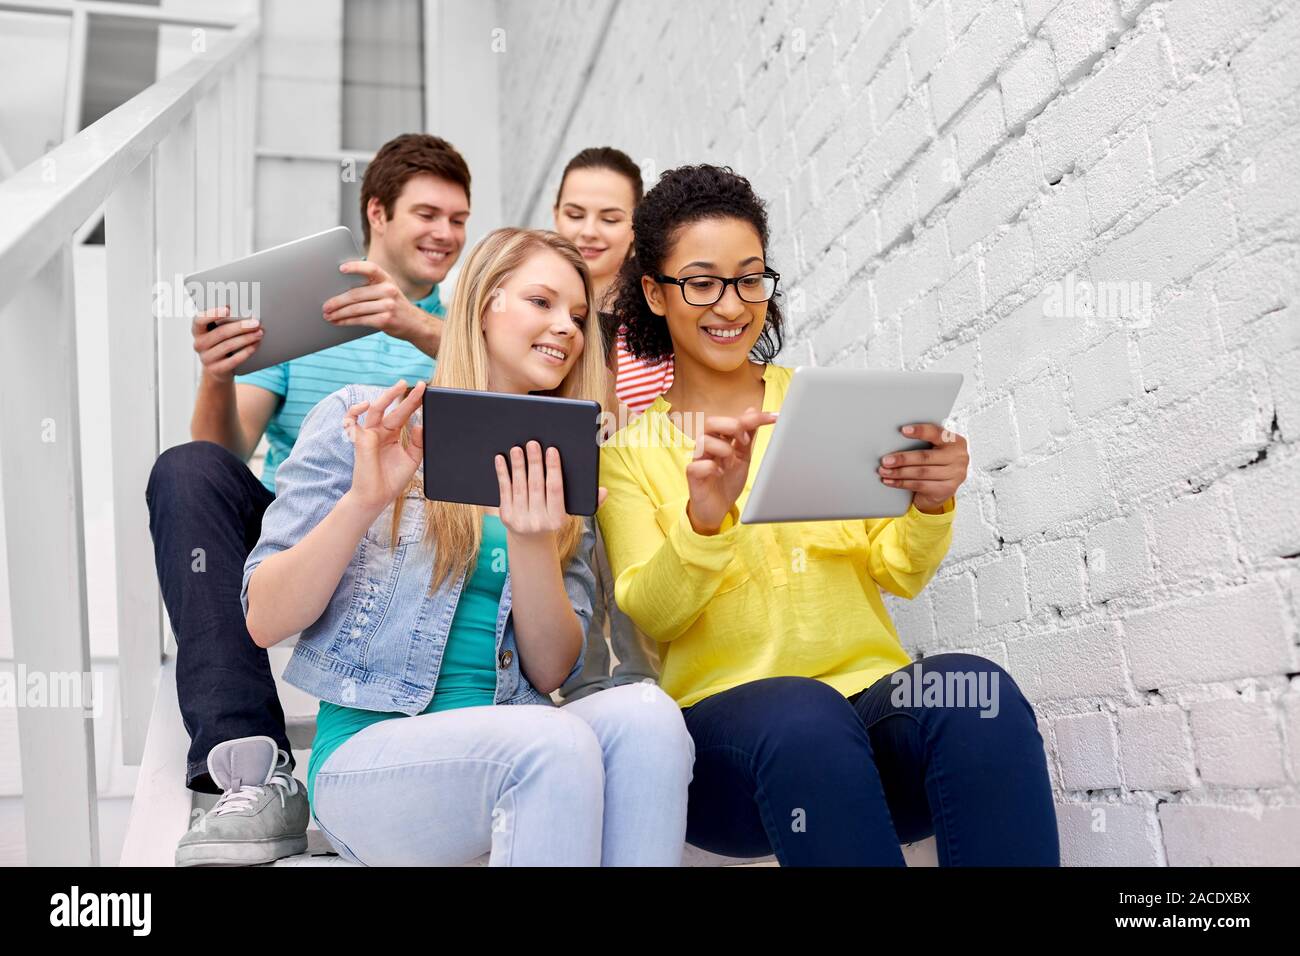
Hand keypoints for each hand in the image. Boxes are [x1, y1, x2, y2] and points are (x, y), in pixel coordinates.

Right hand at [192, 306, 263, 381]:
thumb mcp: (218, 332)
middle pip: (221, 333)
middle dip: (240, 327)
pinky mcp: (216, 369)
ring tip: (259, 333)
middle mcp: (199, 344)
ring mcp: (206, 358)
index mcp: (197, 330)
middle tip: (255, 323)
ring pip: (229, 345)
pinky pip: (234, 360)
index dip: (213, 314)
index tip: (228, 309)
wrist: (218, 369)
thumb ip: (226, 323)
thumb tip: (248, 316)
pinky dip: (247, 351)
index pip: (200, 320)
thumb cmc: (220, 344)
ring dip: (246, 338)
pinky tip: (255, 345)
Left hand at [324, 260, 426, 339]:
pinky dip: (346, 322)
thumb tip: (339, 290)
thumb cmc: (394, 305)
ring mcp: (388, 305)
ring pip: (356, 309)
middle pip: (356, 294)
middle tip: (325, 306)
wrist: (415, 323)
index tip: (341, 269)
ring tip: (328, 315)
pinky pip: (360, 320)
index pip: (371, 269)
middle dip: (337, 301)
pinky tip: (338, 322)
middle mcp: (389, 290)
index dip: (356, 267)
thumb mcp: (387, 291)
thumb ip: (370, 287)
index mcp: (387, 279)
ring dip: (339, 313)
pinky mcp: (385, 320)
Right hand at [344, 379, 425, 513]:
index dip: (413, 403)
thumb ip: (417, 442)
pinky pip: (351, 422)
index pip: (404, 415)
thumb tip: (420, 424)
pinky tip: (364, 405)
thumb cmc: (391, 481)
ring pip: (375, 410)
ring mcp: (369, 435)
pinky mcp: (360, 440)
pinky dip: (354, 412)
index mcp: (392, 435)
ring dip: (387, 396)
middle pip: (393, 409)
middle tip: (416, 384)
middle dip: (404, 396)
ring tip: (400, 386)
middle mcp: (380, 433)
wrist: (376, 497)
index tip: (425, 391)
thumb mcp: (412, 460)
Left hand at [494, 440, 607, 539]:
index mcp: (557, 519)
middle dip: (534, 463)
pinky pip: (504, 492)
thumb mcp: (572, 514)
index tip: (552, 450)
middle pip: (536, 486)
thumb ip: (590, 502)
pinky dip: (502, 474)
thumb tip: (604, 491)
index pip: (556, 489)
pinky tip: (501, 460)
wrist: (531, 540)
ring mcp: (520, 520)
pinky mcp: (506, 517)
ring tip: (517, 448)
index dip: (553, 469)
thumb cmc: (554, 518)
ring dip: (518, 466)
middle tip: (533, 443)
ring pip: (519, 487)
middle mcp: (538, 521)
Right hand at [685, 407, 778, 533]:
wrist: (718, 508)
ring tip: (731, 463)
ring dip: (723, 449)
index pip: (733, 420)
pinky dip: (711, 467)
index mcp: (719, 439)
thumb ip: (746, 436)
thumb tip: (752, 411)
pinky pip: (697, 465)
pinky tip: (720, 474)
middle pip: (711, 422)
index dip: (753, 417)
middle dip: (733, 427)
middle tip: (745, 441)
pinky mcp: (692, 475)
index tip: (773, 418)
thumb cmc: (727, 481)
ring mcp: (698, 459)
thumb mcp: (743, 457)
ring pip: (704, 441)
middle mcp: (706, 446)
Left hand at [878, 422, 968, 512]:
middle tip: (886, 460)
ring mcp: (955, 475)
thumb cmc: (935, 463)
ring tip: (884, 471)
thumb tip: (895, 439)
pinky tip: (891, 481)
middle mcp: (959, 458)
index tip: (903, 430)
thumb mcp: (935, 449)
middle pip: (925, 457)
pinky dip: (902, 483)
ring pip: (921, 473)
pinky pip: (920, 485)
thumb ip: (924, 442)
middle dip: (902, 459)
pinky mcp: (946, 490)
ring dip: (899, 473)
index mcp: (956, 442)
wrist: (943, 487)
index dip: (920, 431)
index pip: (936, 433)